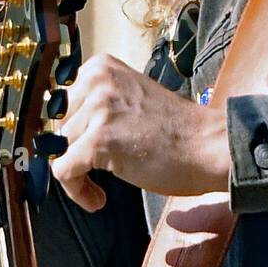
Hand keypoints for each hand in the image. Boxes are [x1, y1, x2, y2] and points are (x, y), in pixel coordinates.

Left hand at [49, 53, 231, 209]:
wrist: (208, 146)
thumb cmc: (177, 129)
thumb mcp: (130, 98)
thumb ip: (100, 103)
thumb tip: (59, 128)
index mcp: (102, 67)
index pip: (64, 102)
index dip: (76, 130)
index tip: (91, 146)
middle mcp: (97, 81)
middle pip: (60, 126)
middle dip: (77, 150)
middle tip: (102, 166)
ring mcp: (98, 110)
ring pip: (61, 149)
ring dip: (80, 174)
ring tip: (104, 184)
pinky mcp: (98, 141)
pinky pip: (64, 172)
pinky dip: (76, 191)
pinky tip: (97, 199)